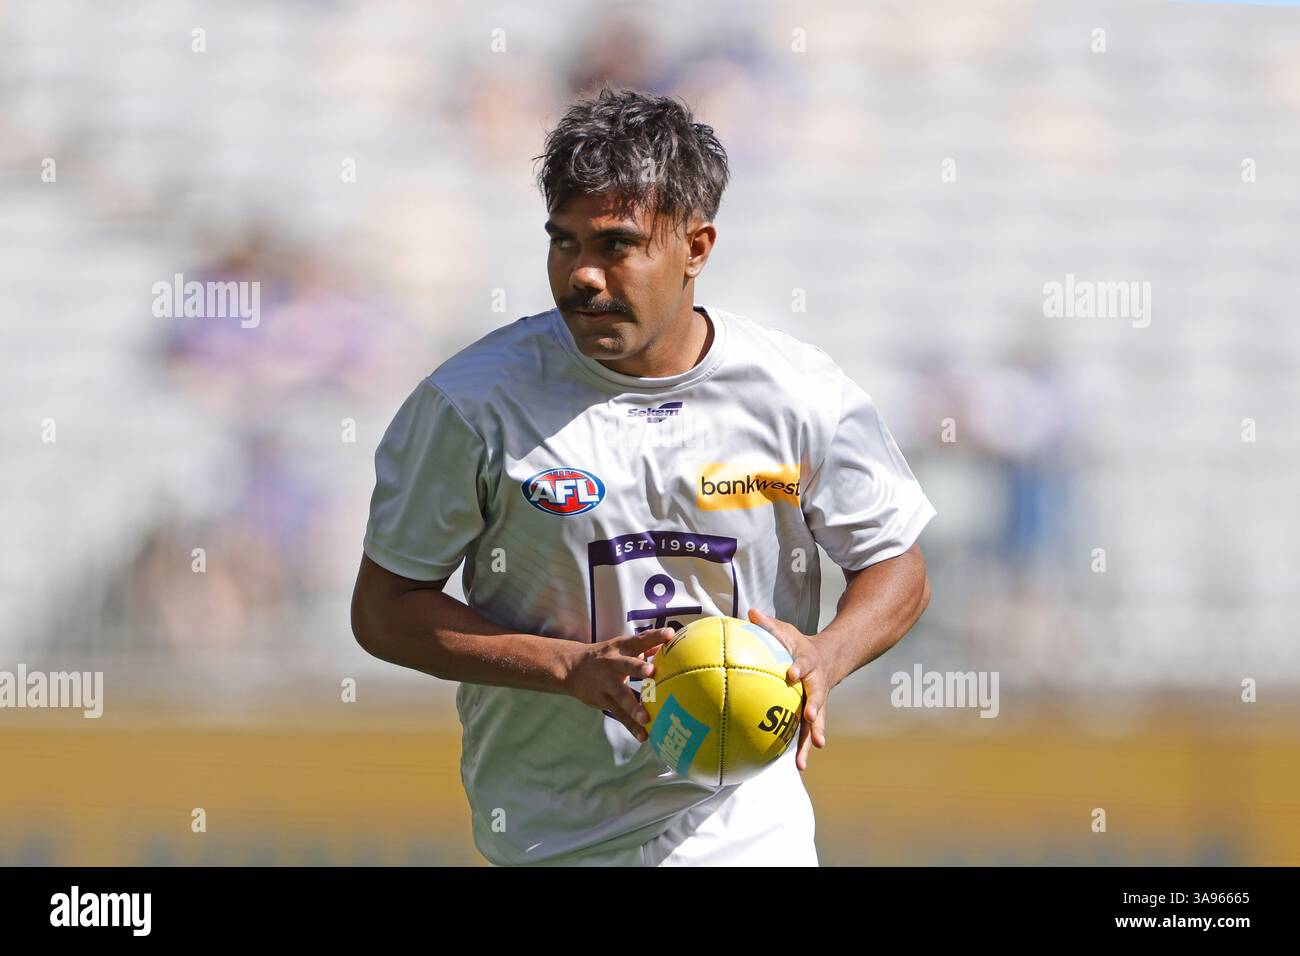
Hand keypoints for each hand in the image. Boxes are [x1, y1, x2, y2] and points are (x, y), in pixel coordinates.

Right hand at [561, 628, 672, 741]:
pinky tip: (643, 736)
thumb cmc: (606, 656)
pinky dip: (631, 726)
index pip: (640, 639)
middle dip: (639, 668)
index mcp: (622, 647)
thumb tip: (671, 641)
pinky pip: (619, 714)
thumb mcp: (622, 646)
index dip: (655, 636)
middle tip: (652, 671)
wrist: (573, 668)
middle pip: (627, 665)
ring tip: (646, 718)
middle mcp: (614, 663)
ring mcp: (607, 683)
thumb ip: (646, 645)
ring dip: (634, 706)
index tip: (670, 634)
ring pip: (622, 695)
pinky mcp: (603, 700)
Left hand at [747, 608, 827, 770]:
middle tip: (811, 717)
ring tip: (804, 762)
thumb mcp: (786, 631)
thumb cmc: (798, 645)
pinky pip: (809, 732)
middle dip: (815, 708)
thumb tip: (750, 612)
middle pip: (818, 697)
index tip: (791, 673)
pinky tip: (799, 766)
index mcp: (808, 663)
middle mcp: (816, 685)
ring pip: (817, 723)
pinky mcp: (814, 715)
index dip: (799, 668)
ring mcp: (817, 702)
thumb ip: (768, 625)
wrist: (829, 658)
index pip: (804, 663)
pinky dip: (804, 748)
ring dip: (811, 740)